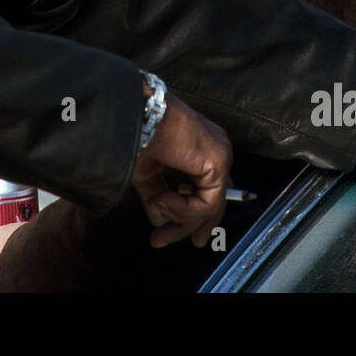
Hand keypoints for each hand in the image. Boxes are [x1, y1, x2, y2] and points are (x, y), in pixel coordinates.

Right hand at [130, 89, 231, 248]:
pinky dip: (181, 209)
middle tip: (162, 239)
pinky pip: (206, 204)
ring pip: (209, 207)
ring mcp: (220, 155)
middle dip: (185, 226)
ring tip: (154, 206)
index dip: (191, 217)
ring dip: (177, 216)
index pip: (208, 190)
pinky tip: (161, 199)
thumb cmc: (136, 134)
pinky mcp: (219, 163)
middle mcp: (216, 151)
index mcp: (201, 150)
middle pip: (211, 202)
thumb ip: (159, 197)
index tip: (168, 232)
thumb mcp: (148, 174)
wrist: (134, 115)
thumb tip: (160, 219)